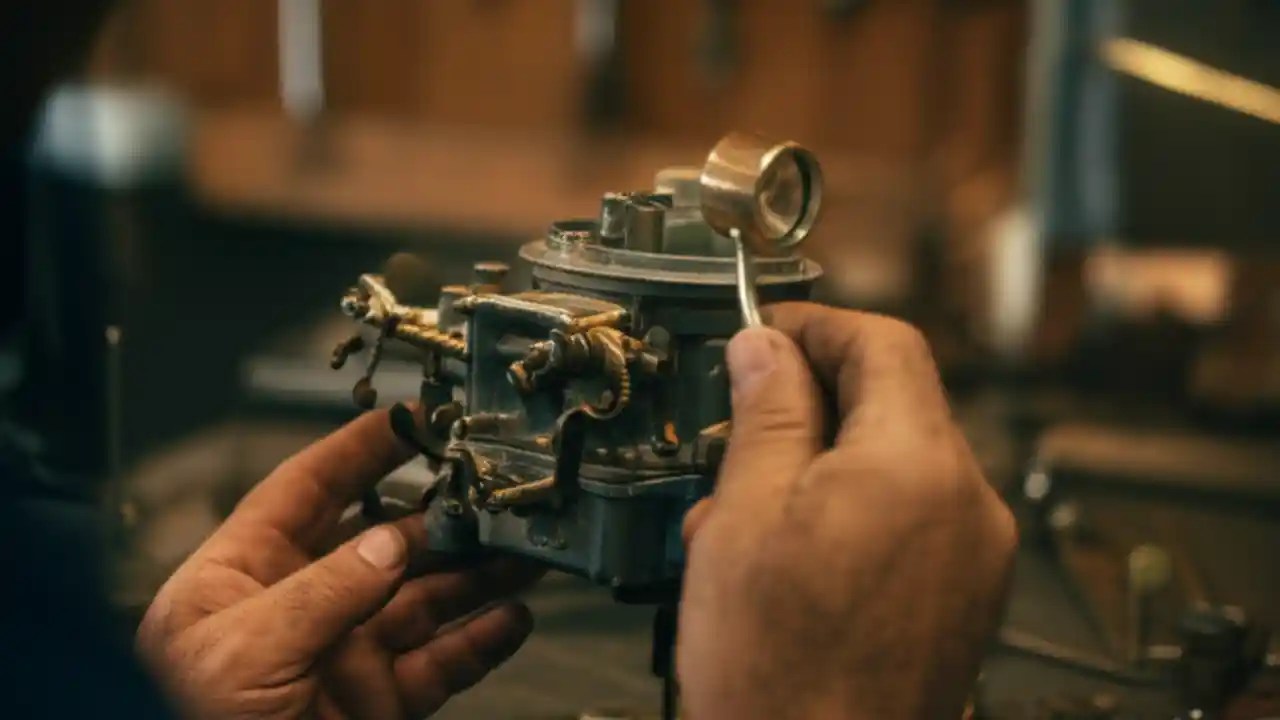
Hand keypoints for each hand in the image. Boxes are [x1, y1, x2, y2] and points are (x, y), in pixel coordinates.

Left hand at [136, 411, 541, 718]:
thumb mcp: (242, 652)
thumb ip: (322, 593)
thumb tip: (387, 545)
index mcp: (242, 577)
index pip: (306, 490)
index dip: (359, 450)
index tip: (409, 417)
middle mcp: (298, 608)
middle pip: (384, 540)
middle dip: (442, 514)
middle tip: (492, 490)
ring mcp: (342, 655)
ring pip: (425, 599)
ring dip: (478, 573)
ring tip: (525, 547)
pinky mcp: (377, 702)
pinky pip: (440, 663)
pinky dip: (482, 641)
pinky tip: (513, 617)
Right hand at [678, 303, 1016, 719]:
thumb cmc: (778, 675)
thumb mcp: (745, 517)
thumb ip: (767, 416)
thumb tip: (765, 349)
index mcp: (917, 466)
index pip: (885, 343)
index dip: (817, 327)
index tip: (767, 335)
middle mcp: (968, 503)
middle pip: (897, 399)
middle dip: (813, 398)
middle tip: (742, 419)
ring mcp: (976, 555)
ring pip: (898, 459)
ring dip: (825, 458)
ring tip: (750, 507)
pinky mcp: (966, 595)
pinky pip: (913, 516)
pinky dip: (854, 508)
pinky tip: (791, 549)